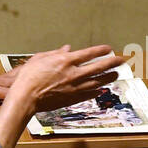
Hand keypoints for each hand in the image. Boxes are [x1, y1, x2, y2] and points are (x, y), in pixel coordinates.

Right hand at [8, 44, 125, 114]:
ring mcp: (74, 87)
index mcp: (65, 61)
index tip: (108, 48)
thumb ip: (55, 53)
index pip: (89, 54)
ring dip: (109, 77)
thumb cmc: (28, 78)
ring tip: (116, 74)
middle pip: (99, 67)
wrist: (25, 98)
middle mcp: (73, 73)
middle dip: (112, 62)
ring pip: (97, 81)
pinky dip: (97, 91)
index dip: (101, 50)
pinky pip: (89, 94)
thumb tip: (67, 49)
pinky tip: (102, 89)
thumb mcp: (40, 58)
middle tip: (121, 60)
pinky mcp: (72, 99)